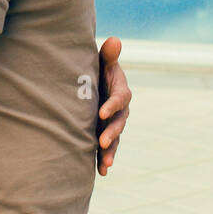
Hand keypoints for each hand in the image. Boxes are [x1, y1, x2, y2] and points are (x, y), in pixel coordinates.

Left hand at [96, 35, 130, 175]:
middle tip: (102, 142)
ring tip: (105, 164)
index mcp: (121, 91)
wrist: (92, 83)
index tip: (102, 111)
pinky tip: (101, 173)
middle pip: (119, 122)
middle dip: (112, 133)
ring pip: (114, 139)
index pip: (120, 98)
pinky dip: (103, 160)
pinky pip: (107, 148)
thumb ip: (108, 55)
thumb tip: (114, 40)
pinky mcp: (105, 134)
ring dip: (110, 152)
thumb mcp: (102, 62)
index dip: (112, 105)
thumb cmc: (96, 69)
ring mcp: (113, 124)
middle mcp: (120, 110)